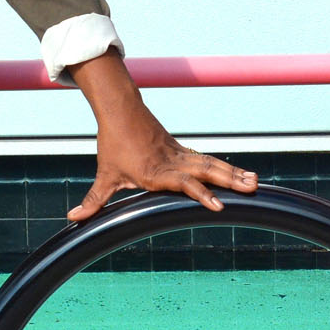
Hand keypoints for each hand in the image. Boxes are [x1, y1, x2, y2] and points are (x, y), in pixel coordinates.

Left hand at [64, 51, 257, 220]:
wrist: (122, 111)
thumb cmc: (113, 144)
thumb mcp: (104, 174)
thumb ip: (94, 199)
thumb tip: (73, 217)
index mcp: (156, 172)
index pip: (183, 184)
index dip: (201, 194)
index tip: (218, 205)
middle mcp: (173, 163)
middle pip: (206, 171)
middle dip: (230, 180)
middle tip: (252, 188)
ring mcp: (181, 156)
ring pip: (212, 165)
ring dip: (234, 174)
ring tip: (255, 183)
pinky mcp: (183, 152)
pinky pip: (208, 160)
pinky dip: (226, 168)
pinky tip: (241, 174)